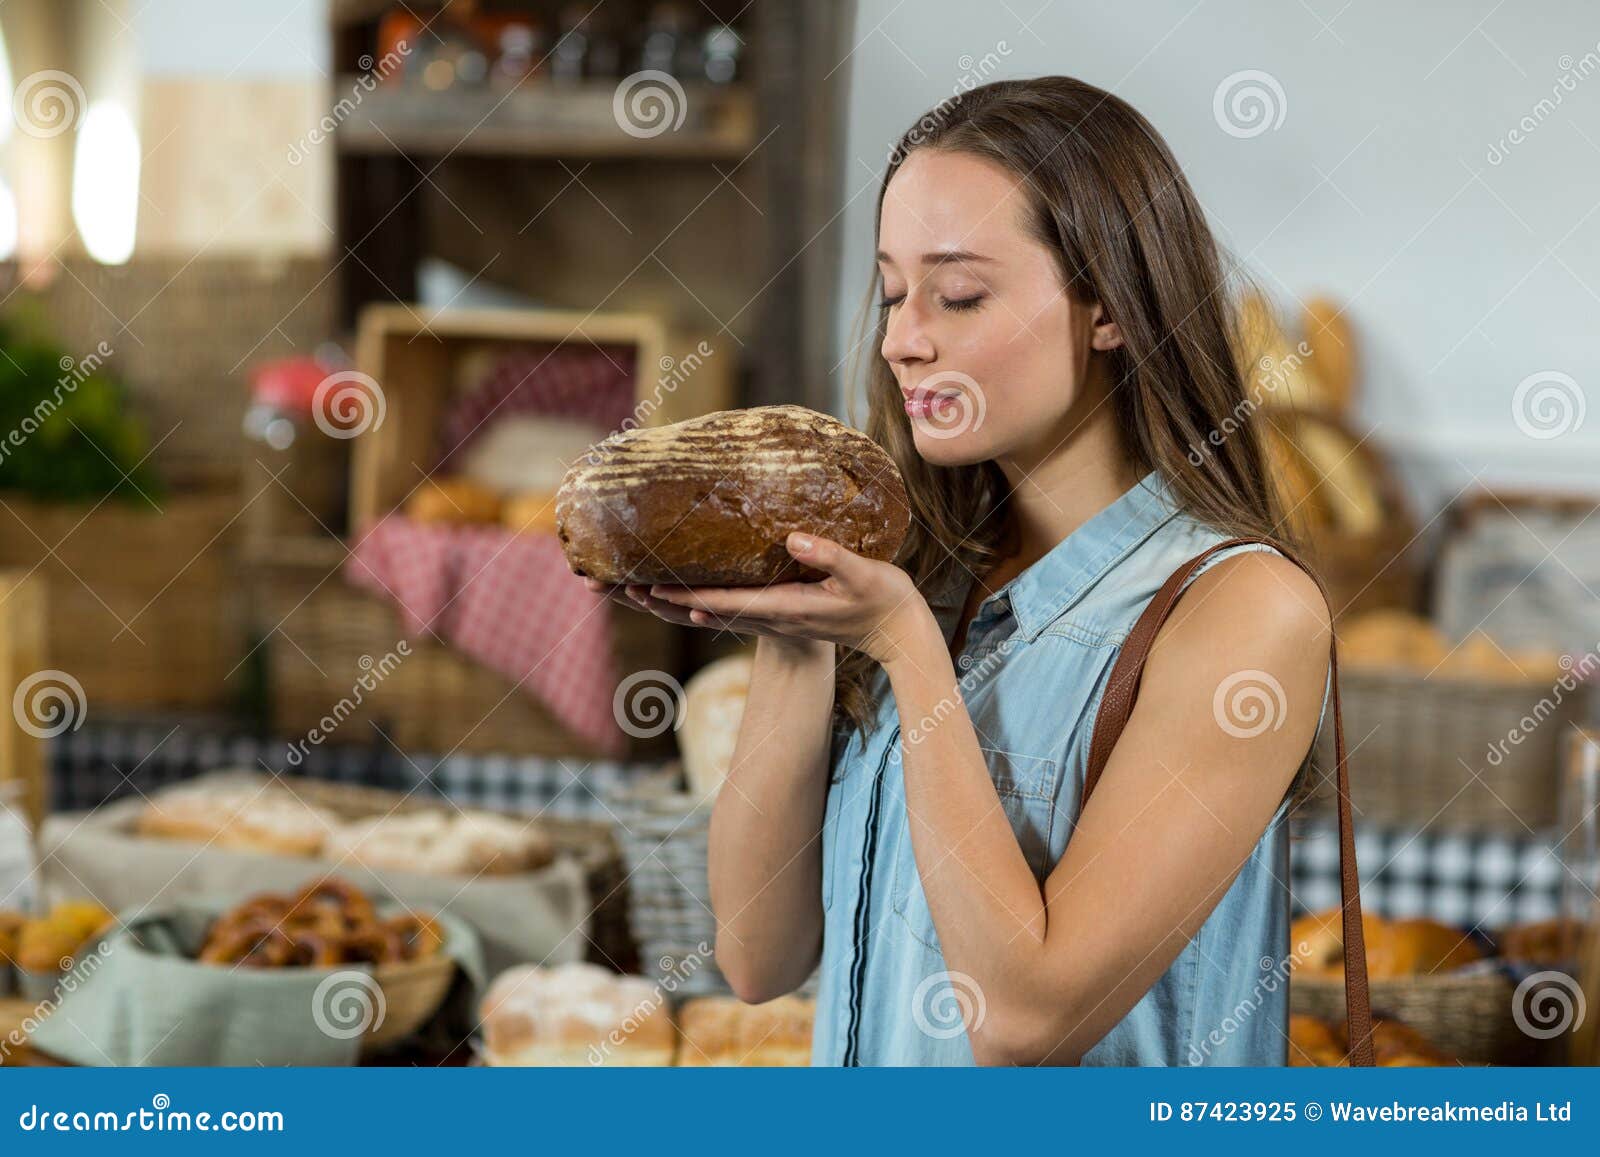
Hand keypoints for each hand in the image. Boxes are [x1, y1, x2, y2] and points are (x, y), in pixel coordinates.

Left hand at [619, 532, 934, 665]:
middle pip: (707, 611)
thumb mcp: (861, 573)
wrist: (897, 632)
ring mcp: (775, 617)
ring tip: (637, 590)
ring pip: (713, 612)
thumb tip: (792, 538)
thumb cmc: (883, 600)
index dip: (687, 596)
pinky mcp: (781, 612)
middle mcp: (773, 616)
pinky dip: (700, 603)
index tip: (651, 589)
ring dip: (676, 603)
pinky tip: (684, 594)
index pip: (726, 603)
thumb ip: (829, 555)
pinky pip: (730, 609)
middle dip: (666, 601)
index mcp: (786, 607)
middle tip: (622, 588)